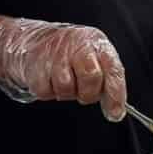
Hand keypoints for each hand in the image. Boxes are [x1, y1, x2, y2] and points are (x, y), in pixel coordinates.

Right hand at [0, 18, 127, 120]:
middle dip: (88, 93)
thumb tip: (115, 110)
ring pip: (67, 88)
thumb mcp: (95, 56)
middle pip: (91, 78)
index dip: (116, 95)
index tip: (115, 113)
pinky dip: (48, 92)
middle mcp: (78, 45)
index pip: (113, 70)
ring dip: (66, 92)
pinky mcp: (36, 65)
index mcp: (97, 43)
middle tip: (82, 90)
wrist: (36, 40)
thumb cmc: (71, 52)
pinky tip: (49, 79)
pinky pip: (46, 92)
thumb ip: (107, 79)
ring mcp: (55, 54)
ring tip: (63, 80)